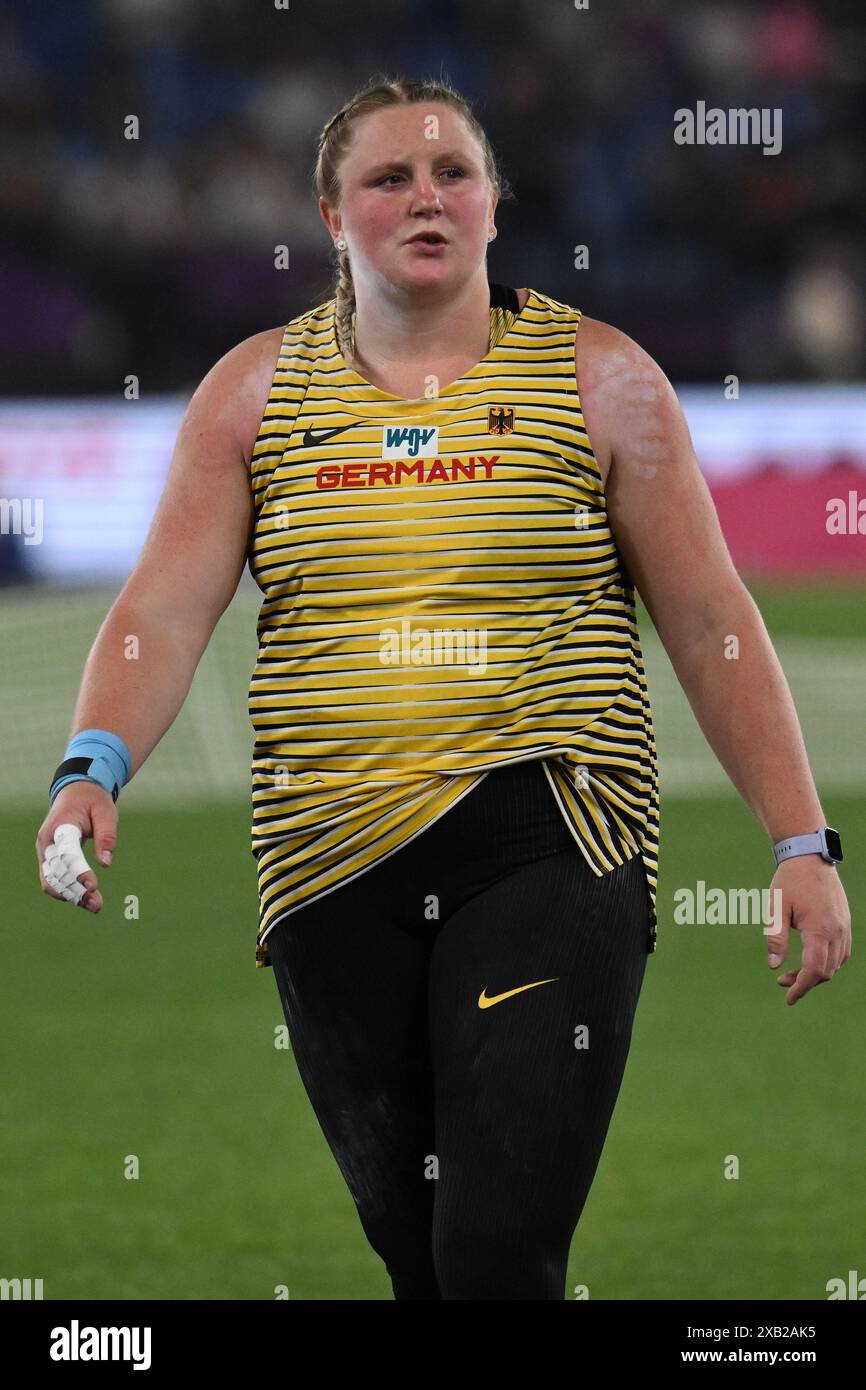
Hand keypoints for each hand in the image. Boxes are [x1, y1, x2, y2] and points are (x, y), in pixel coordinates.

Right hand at [36, 783, 117, 912]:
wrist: (75, 793)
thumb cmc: (92, 801)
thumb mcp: (105, 810)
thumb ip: (106, 835)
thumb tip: (106, 863)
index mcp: (60, 826)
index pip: (66, 852)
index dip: (78, 870)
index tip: (93, 885)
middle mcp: (47, 843)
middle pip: (56, 873)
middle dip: (75, 890)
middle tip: (98, 904)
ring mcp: (46, 853)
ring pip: (53, 881)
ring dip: (72, 896)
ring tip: (96, 907)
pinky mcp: (50, 861)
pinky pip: (55, 880)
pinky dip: (69, 892)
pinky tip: (87, 901)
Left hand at [764, 856, 850, 1004]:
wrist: (810, 856)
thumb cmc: (789, 881)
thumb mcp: (776, 908)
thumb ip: (775, 937)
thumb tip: (772, 966)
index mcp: (820, 929)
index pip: (814, 970)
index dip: (802, 987)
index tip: (788, 997)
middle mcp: (837, 931)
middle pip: (826, 971)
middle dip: (805, 983)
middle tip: (782, 982)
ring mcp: (845, 927)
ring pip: (836, 964)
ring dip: (816, 974)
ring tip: (791, 974)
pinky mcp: (845, 923)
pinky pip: (842, 952)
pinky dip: (828, 962)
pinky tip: (810, 960)